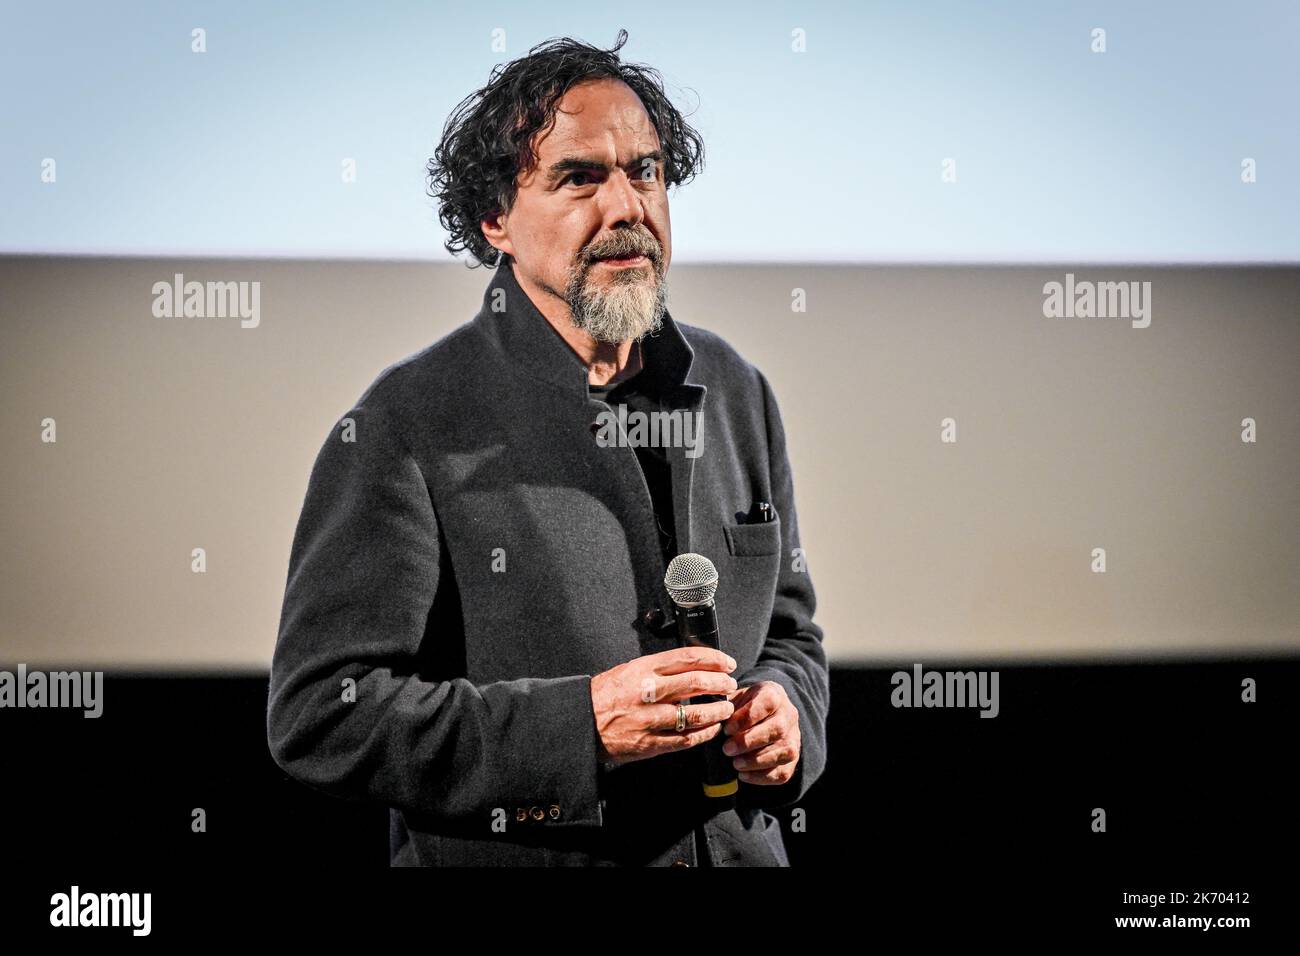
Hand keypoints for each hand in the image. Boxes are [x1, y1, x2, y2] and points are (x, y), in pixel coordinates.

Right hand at [591, 647, 736, 768]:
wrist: (580, 722)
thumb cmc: (605, 694)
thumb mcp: (628, 670)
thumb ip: (658, 669)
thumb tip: (693, 667)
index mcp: (643, 669)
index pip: (687, 658)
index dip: (713, 659)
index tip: (726, 662)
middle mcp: (648, 692)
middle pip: (696, 683)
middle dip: (720, 683)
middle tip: (729, 684)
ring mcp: (650, 719)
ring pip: (695, 714)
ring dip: (717, 710)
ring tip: (726, 708)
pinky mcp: (650, 743)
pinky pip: (685, 739)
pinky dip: (704, 734)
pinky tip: (712, 729)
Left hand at [721, 681, 800, 784]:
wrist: (764, 718)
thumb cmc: (744, 708)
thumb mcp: (735, 699)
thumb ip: (726, 707)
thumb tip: (712, 719)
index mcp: (775, 694)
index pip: (767, 702)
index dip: (746, 717)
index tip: (727, 729)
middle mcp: (789, 715)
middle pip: (777, 728)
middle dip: (749, 741)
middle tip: (727, 749)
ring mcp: (794, 738)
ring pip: (784, 751)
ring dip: (756, 761)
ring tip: (735, 764)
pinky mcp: (793, 760)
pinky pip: (783, 772)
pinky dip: (762, 776)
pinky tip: (744, 775)